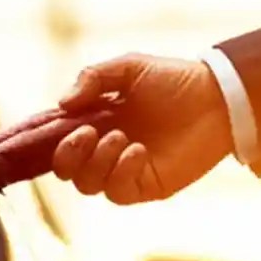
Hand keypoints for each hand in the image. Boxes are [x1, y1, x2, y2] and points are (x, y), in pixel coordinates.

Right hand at [53, 53, 232, 204]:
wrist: (217, 98)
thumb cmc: (173, 80)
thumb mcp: (129, 68)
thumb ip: (93, 78)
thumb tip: (62, 104)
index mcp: (96, 122)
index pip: (58, 139)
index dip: (43, 140)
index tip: (43, 130)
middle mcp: (105, 150)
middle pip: (66, 170)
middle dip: (68, 155)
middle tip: (85, 134)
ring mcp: (124, 170)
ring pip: (88, 185)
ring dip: (97, 162)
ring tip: (121, 137)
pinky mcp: (146, 186)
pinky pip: (118, 192)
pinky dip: (121, 171)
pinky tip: (138, 151)